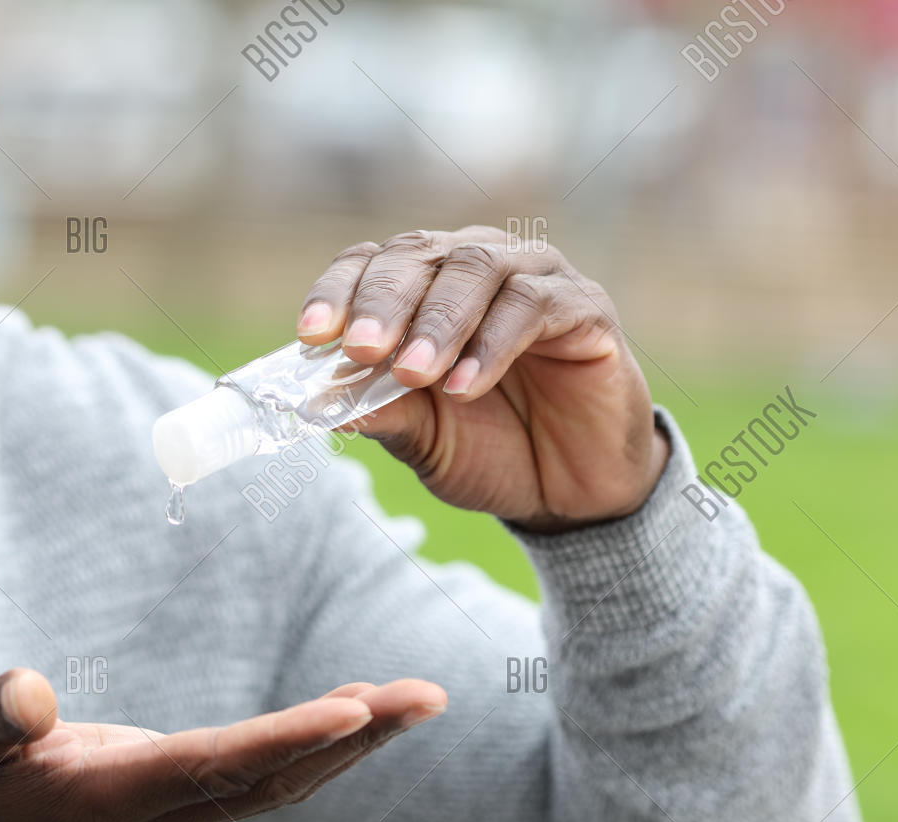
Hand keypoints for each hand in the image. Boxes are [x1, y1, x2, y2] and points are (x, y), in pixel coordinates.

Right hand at [0, 668, 445, 821]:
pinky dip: (312, 741)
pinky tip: (352, 710)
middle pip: (269, 780)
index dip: (284, 740)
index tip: (355, 712)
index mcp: (102, 797)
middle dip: (353, 741)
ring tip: (414, 699)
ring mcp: (165, 810)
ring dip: (350, 743)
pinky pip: (258, 772)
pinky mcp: (170, 792)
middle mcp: (150, 815)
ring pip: (275, 781)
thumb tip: (33, 695)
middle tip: (429, 697)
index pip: (209, 766)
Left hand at [297, 227, 669, 532]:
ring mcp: (536, 279)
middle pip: (422, 254)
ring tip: (414, 374)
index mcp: (426, 285)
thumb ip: (378, 411)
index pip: (371, 263)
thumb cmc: (490, 447)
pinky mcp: (585, 307)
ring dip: (438, 322)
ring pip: (478, 269)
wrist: (569, 492)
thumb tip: (315, 402)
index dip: (338, 291)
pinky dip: (493, 344)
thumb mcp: (420, 436)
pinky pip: (534, 306)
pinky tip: (465, 387)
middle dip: (384, 301)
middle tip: (362, 348)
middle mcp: (477, 266)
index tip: (311, 335)